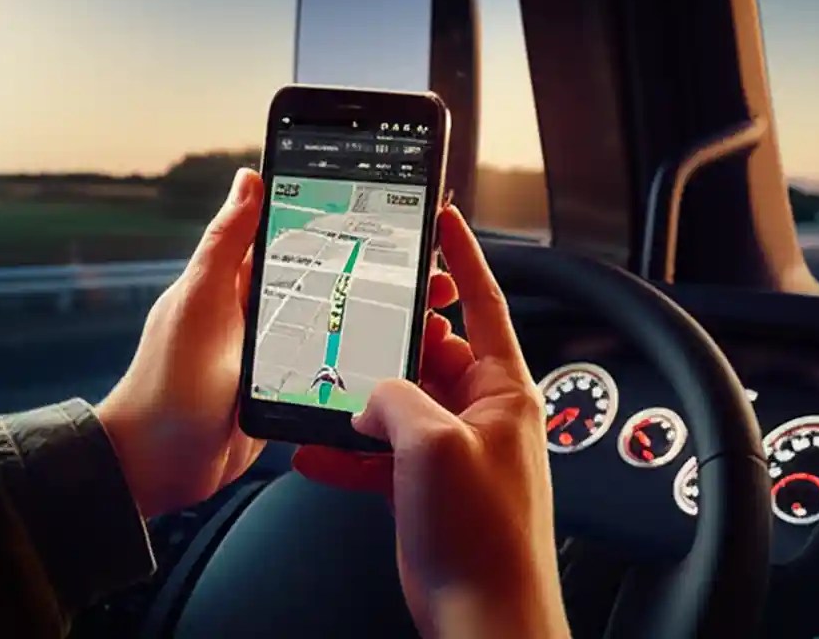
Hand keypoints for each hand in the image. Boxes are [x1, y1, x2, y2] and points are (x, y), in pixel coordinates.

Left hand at [96, 168, 458, 517]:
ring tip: (427, 316)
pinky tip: (401, 361)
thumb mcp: (197, 306)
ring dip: (381, 319)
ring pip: (338, 325)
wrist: (155, 468)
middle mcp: (259, 314)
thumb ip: (224, 245)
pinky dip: (366, 361)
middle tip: (430, 272)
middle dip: (380, 275)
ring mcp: (275, 355)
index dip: (343, 226)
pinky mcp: (286, 392)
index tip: (393, 216)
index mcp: (236, 283)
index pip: (296, 240)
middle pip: (331, 283)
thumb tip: (248, 179)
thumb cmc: (164, 385)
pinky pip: (332, 368)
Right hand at [293, 207, 568, 638]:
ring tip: (320, 396)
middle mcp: (480, 413)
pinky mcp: (425, 484)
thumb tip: (373, 392)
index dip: (464, 258)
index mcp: (503, 390)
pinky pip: (381, 453)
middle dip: (385, 346)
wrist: (484, 618)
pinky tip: (315, 455)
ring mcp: (451, 449)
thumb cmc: (485, 538)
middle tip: (348, 328)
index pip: (485, 303)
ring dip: (357, 404)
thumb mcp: (432, 447)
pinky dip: (348, 453)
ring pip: (397, 404)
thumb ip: (397, 399)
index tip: (444, 219)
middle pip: (427, 353)